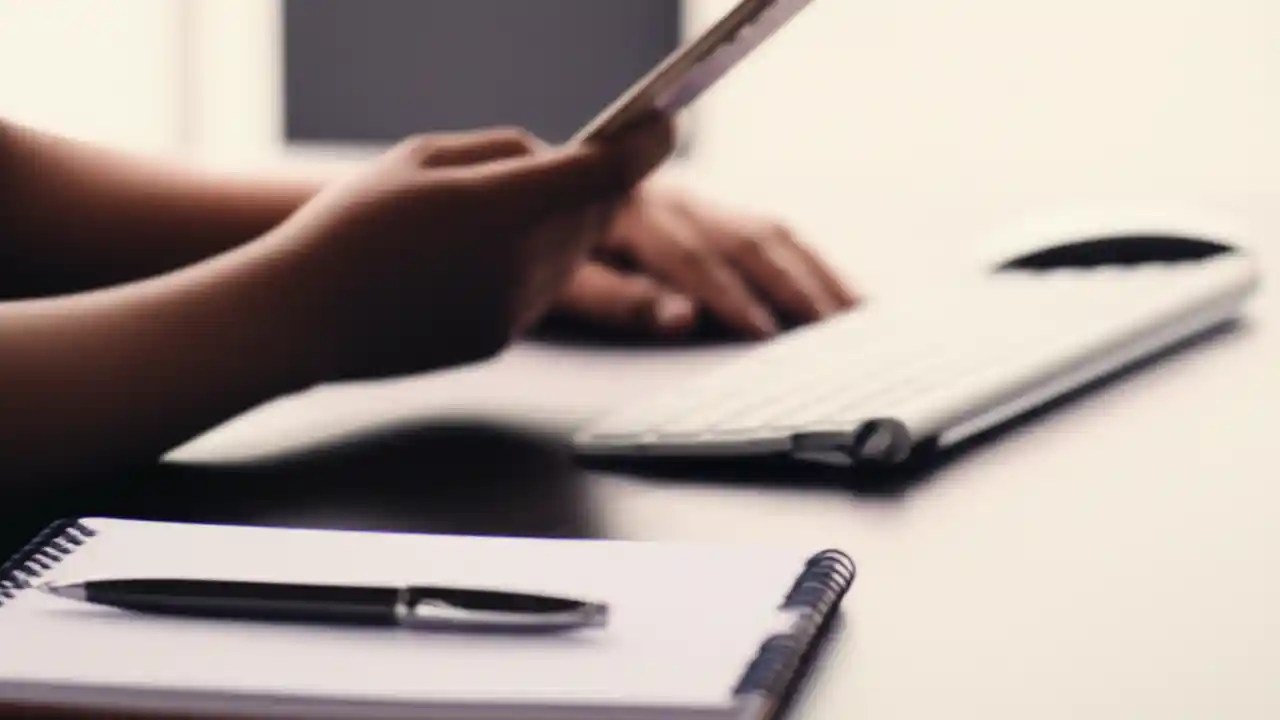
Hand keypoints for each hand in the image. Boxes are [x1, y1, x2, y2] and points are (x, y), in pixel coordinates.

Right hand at [268, 121, 673, 379]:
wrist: (303, 317)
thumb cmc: (350, 225)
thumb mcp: (418, 157)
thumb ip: (499, 149)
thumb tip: (553, 158)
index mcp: (498, 206)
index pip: (603, 173)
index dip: (644, 145)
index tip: (663, 125)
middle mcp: (518, 262)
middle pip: (598, 214)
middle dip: (600, 185)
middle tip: (593, 160)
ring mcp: (514, 307)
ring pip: (576, 253)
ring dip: (568, 224)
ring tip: (515, 207)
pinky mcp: (502, 338)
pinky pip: (545, 288)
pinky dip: (537, 262)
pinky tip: (488, 252)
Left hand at [554, 183, 857, 338]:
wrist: (541, 196)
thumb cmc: (547, 250)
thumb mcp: (560, 282)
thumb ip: (619, 299)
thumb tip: (683, 317)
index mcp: (632, 213)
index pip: (691, 257)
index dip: (729, 295)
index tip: (763, 333)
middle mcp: (677, 200)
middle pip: (749, 241)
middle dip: (795, 289)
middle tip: (835, 334)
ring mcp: (702, 202)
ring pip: (774, 235)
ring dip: (817, 276)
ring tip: (857, 318)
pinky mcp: (718, 211)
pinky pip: (777, 234)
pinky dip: (814, 266)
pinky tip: (842, 294)